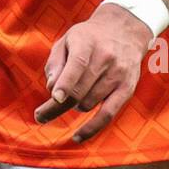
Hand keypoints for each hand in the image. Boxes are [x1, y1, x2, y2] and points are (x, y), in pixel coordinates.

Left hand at [35, 3, 153, 142]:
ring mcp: (118, 75)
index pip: (78, 65)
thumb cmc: (88, 38)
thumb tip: (51, 88)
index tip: (54, 97)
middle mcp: (105, 58)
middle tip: (41, 115)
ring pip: (89, 103)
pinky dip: (92, 128)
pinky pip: (108, 114)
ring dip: (74, 106)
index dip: (65, 83)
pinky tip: (77, 137)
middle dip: (57, 106)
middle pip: (80, 90)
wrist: (125, 30)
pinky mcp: (127, 89)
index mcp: (87, 42)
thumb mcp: (67, 40)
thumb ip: (56, 62)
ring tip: (71, 98)